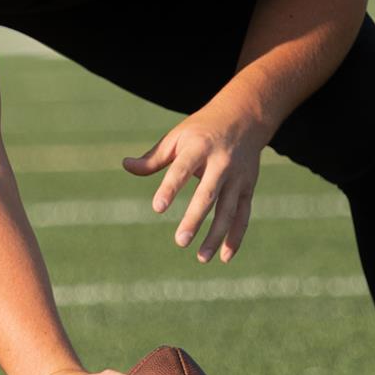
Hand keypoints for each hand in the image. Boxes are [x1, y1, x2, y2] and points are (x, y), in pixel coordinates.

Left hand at [123, 106, 264, 262]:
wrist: (245, 117)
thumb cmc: (202, 130)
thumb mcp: (177, 136)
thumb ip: (153, 157)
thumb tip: (125, 166)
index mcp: (199, 147)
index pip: (182, 170)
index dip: (170, 188)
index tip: (157, 208)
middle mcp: (221, 163)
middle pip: (208, 194)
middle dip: (195, 219)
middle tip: (180, 242)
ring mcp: (238, 176)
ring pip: (228, 210)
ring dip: (216, 235)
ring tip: (200, 257)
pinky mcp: (248, 187)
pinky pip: (243, 215)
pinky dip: (236, 237)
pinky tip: (225, 257)